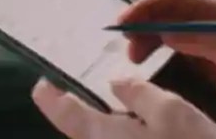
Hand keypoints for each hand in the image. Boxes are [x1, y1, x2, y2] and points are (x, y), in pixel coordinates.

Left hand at [33, 77, 215, 138]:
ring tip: (127, 111)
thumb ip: (139, 94)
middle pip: (81, 132)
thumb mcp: (171, 110)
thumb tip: (115, 84)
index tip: (43, 82)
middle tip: (95, 92)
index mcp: (102, 137)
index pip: (64, 114)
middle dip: (83, 112)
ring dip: (107, 128)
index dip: (49, 96)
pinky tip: (146, 132)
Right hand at [119, 0, 215, 129]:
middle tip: (126, 47)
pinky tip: (147, 63)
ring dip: (145, 37)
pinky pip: (170, 43)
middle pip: (163, 9)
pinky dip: (154, 48)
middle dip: (140, 23)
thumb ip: (206, 42)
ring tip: (134, 58)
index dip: (144, 6)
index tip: (123, 25)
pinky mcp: (202, 55)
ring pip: (164, 26)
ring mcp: (205, 36)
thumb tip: (168, 32)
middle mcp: (208, 19)